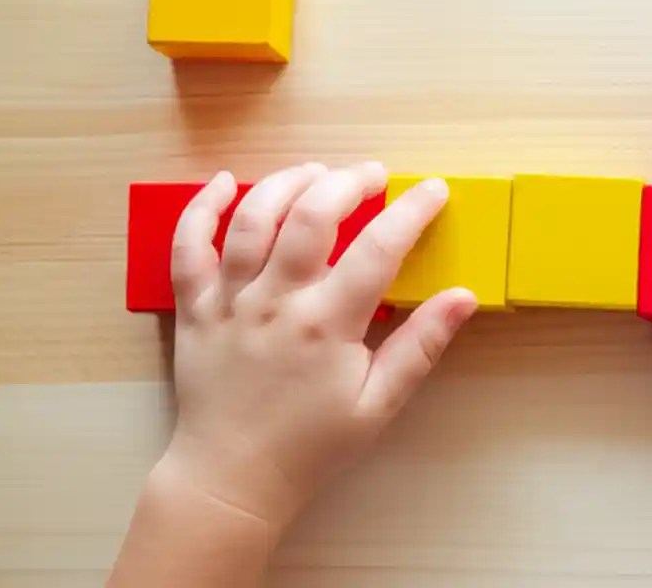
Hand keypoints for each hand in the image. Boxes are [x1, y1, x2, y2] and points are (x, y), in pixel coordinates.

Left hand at [160, 163, 477, 536]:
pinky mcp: (194, 308)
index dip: (411, 211)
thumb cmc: (311, 446)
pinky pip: (188, 247)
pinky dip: (202, 207)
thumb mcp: (378, 405)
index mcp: (327, 324)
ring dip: (287, 183)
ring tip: (316, 172)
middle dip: (348, 182)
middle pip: (311, 216)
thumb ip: (420, 345)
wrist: (231, 479)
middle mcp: (276, 301)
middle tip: (373, 175)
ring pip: (253, 219)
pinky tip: (226, 182)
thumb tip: (464, 296)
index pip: (378, 249)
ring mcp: (229, 301)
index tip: (431, 189)